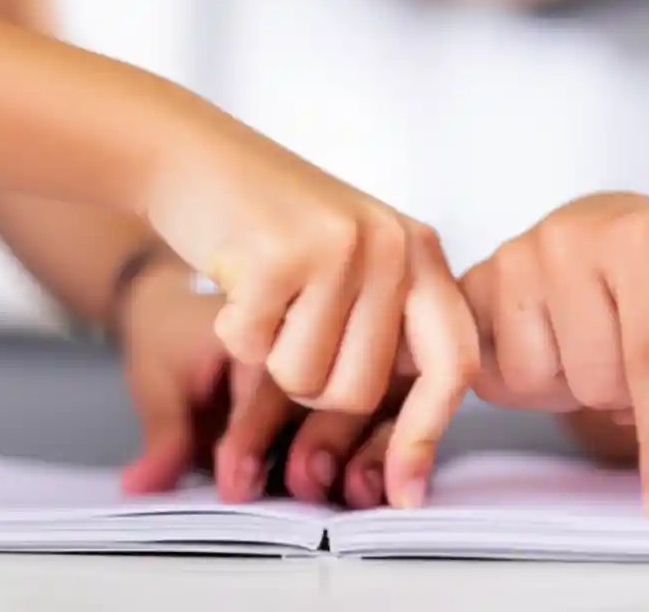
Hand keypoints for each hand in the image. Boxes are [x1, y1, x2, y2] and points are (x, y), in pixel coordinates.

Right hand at [143, 129, 478, 507]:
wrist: (194, 157)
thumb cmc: (274, 228)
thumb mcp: (357, 262)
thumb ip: (392, 327)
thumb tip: (410, 448)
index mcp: (421, 252)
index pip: (453, 364)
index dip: (427, 433)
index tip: (405, 491)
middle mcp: (393, 246)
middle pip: (361, 391)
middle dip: (311, 385)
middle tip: (290, 329)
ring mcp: (338, 247)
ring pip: (306, 381)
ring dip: (270, 359)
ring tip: (267, 298)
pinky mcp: (278, 254)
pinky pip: (253, 352)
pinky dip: (233, 333)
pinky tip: (235, 283)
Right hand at [459, 193, 648, 519]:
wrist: (608, 222)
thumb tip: (628, 412)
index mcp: (641, 239)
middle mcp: (568, 239)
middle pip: (595, 382)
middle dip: (618, 390)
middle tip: (621, 346)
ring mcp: (511, 258)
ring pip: (537, 384)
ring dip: (567, 383)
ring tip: (579, 336)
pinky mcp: (469, 284)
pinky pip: (491, 378)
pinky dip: (524, 379)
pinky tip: (542, 337)